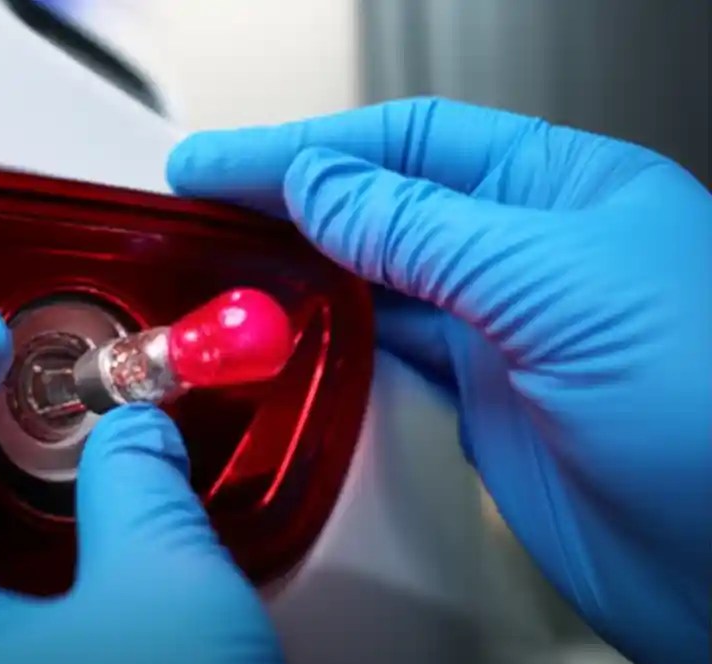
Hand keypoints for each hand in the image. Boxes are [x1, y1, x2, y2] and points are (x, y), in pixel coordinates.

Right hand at [167, 97, 711, 663]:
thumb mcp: (553, 284)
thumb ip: (421, 229)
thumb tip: (319, 185)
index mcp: (566, 194)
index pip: (410, 141)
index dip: (304, 146)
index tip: (222, 161)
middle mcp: (534, 259)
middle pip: (385, 207)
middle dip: (291, 200)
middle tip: (203, 204)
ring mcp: (510, 339)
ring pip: (381, 286)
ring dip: (304, 274)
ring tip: (231, 266)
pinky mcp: (490, 415)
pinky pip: (392, 363)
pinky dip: (335, 348)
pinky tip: (299, 341)